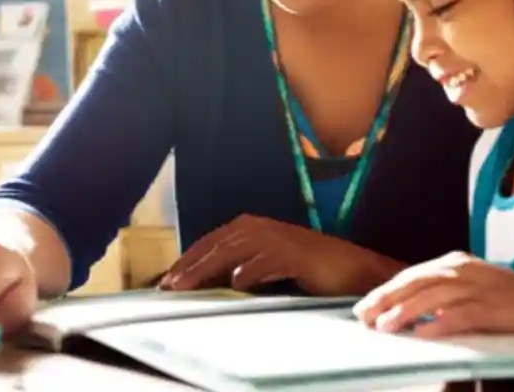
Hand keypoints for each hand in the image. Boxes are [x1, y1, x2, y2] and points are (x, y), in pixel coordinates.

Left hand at [158, 214, 400, 295]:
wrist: (348, 268)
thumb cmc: (305, 267)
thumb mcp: (265, 261)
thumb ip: (238, 264)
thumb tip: (204, 281)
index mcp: (250, 226)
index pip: (209, 242)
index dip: (186, 261)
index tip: (165, 281)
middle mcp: (260, 227)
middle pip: (215, 246)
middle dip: (189, 267)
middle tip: (168, 287)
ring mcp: (277, 239)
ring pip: (233, 253)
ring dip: (207, 270)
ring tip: (188, 287)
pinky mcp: (295, 255)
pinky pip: (266, 263)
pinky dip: (250, 272)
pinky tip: (236, 283)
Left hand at [353, 252, 513, 338]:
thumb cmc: (505, 299)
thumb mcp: (470, 285)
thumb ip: (441, 292)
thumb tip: (407, 309)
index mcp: (454, 263)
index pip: (410, 275)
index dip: (385, 291)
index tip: (363, 306)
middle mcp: (461, 270)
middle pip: (414, 283)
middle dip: (385, 299)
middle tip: (363, 316)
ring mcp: (477, 287)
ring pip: (432, 297)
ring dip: (405, 312)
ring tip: (384, 327)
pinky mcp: (491, 307)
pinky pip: (459, 315)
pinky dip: (439, 324)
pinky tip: (422, 335)